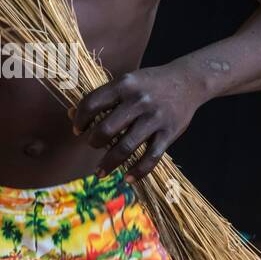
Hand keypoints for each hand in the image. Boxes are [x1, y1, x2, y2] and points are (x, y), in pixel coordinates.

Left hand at [71, 64, 198, 179]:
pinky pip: (150, 157)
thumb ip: (103, 97)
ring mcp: (155, 118)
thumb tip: (72, 114)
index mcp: (124, 84)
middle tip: (92, 144)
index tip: (78, 129)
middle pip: (106, 129)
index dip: (80, 120)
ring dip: (108, 163)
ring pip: (125, 147)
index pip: (92, 104)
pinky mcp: (169, 133)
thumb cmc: (151, 83)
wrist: (188, 80)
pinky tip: (127, 178)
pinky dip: (138, 171)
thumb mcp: (127, 81)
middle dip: (93, 141)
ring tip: (99, 172)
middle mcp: (138, 101)